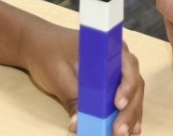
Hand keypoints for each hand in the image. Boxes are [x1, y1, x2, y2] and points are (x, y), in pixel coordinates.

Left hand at [22, 21, 143, 134]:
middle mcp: (117, 57)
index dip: (127, 85)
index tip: (119, 104)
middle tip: (119, 130)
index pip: (127, 65)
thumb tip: (79, 125)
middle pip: (134, 83)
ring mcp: (116, 70)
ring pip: (133, 94)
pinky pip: (124, 99)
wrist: (38, 45)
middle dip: (130, 109)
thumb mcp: (58, 76)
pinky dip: (126, 115)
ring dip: (130, 116)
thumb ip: (72, 99)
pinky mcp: (111, 83)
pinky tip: (129, 130)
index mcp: (107, 46)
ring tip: (122, 134)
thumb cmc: (48, 54)